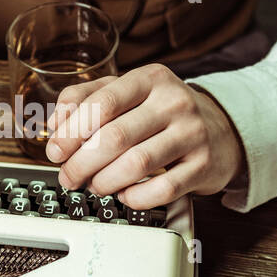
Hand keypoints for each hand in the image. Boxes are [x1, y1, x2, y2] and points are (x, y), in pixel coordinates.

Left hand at [43, 64, 244, 208]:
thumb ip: (86, 99)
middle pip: (115, 137)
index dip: (72, 131)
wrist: (221, 130)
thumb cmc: (163, 113)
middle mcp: (174, 102)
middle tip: (68, 176)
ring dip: (104, 182)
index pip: (103, 103)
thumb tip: (55, 124)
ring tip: (94, 185)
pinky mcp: (202, 166)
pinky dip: (134, 197)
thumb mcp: (128, 93)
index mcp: (150, 79)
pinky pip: (161, 190)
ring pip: (136, 164)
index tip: (55, 150)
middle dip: (81, 163)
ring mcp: (192, 134)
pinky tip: (125, 194)